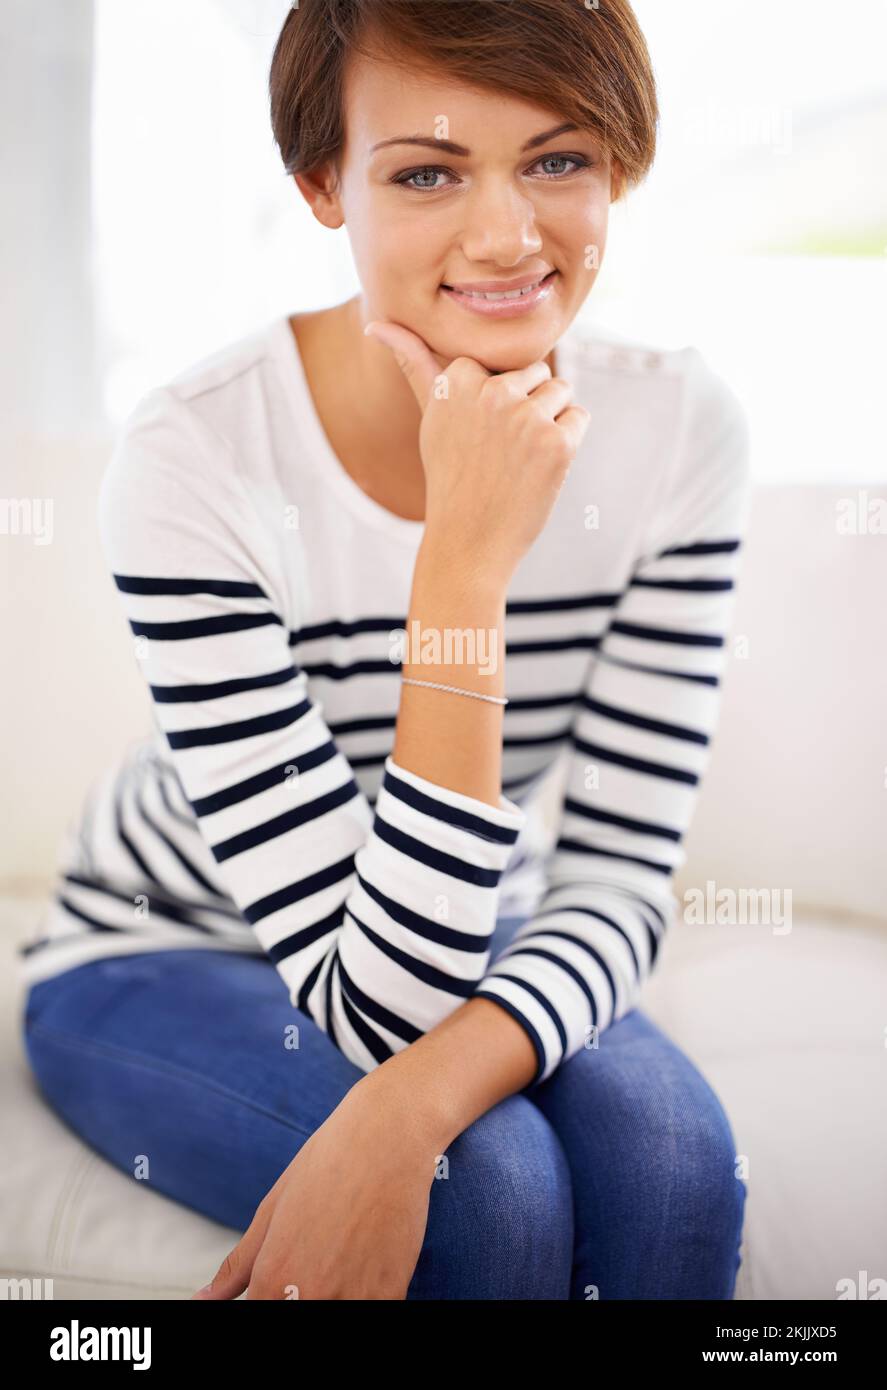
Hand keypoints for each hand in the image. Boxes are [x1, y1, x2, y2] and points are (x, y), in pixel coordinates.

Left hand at [190, 1073, 438, 1299]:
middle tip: (315, 1257)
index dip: (267, 1299)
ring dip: (332, 1295)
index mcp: (271, 1280)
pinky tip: (364, 1262)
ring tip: (339, 1258)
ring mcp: (353, 1300)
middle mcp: (309, 1297)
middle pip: (295, 1314)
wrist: (388, 1137)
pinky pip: (370, 1311)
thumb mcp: (273, 1210)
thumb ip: (237, 1264)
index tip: (278, 1284)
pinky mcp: (391, 1295)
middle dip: (296, 1295)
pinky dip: (364, 1294)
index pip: (260, 1314)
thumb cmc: (328, 1163)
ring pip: (332, 1314)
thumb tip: (205, 1299)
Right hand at [365, 320, 589, 585]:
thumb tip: (373, 325)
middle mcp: (491, 393)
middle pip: (537, 372)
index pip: (503, 366)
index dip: (498, 402)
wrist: (469, 542)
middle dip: (528, 408)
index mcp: (458, 381)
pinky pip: (580, 417)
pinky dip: (568, 443)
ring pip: (561, 391)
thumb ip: (413, 363)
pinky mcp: (557, 442)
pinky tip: (541, 468)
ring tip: (521, 459)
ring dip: (551, 422)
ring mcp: (526, 417)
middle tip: (502, 453)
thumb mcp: (430, 417)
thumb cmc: (451, 478)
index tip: (480, 437)